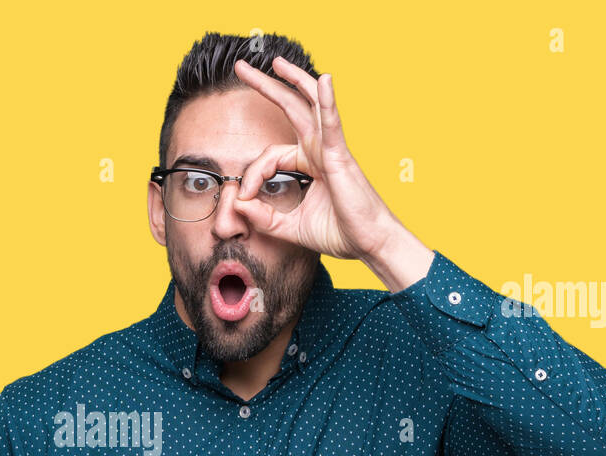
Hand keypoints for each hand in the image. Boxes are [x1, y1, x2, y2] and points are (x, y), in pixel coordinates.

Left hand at [231, 57, 403, 262]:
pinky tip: (325, 80)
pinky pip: (333, 124)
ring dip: (293, 80)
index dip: (252, 175)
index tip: (244, 198)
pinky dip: (328, 102)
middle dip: (267, 87)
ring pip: (310, 106)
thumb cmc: (339, 233)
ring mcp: (331, 150)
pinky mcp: (341, 157)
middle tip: (242, 67)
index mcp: (310, 163)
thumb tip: (237, 204)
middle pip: (291, 109)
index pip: (270, 156)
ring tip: (274, 62)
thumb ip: (263, 217)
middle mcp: (320, 150)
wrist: (368, 244)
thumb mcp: (289, 227)